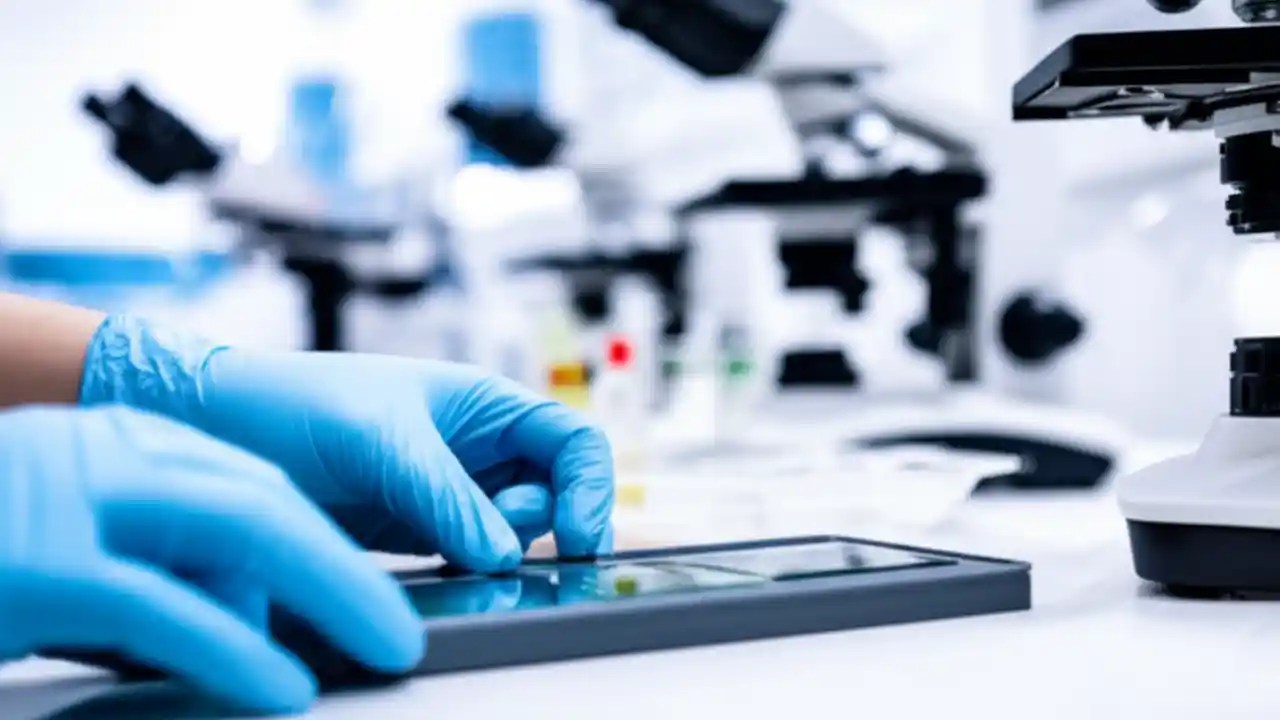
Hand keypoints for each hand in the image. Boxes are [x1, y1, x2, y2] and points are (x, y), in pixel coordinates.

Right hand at [0, 406, 421, 713]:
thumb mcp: (65, 545)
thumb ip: (150, 557)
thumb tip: (252, 607)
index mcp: (106, 449)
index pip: (246, 485)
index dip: (319, 541)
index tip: (365, 588)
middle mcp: (96, 457)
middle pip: (262, 501)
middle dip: (345, 566)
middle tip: (399, 625)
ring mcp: (64, 502)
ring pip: (240, 532)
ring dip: (330, 593)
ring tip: (382, 644)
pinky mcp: (35, 566)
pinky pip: (165, 604)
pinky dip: (237, 645)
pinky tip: (283, 682)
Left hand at [81, 316, 614, 571]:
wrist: (219, 431)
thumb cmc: (296, 404)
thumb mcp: (379, 442)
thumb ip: (446, 496)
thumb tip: (500, 553)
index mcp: (485, 403)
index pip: (571, 441)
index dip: (589, 486)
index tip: (578, 534)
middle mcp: (479, 447)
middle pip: (557, 493)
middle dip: (548, 523)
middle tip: (500, 546)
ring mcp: (454, 492)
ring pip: (519, 533)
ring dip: (507, 550)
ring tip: (456, 548)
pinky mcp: (424, 532)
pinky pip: (476, 557)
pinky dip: (477, 571)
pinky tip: (452, 573)